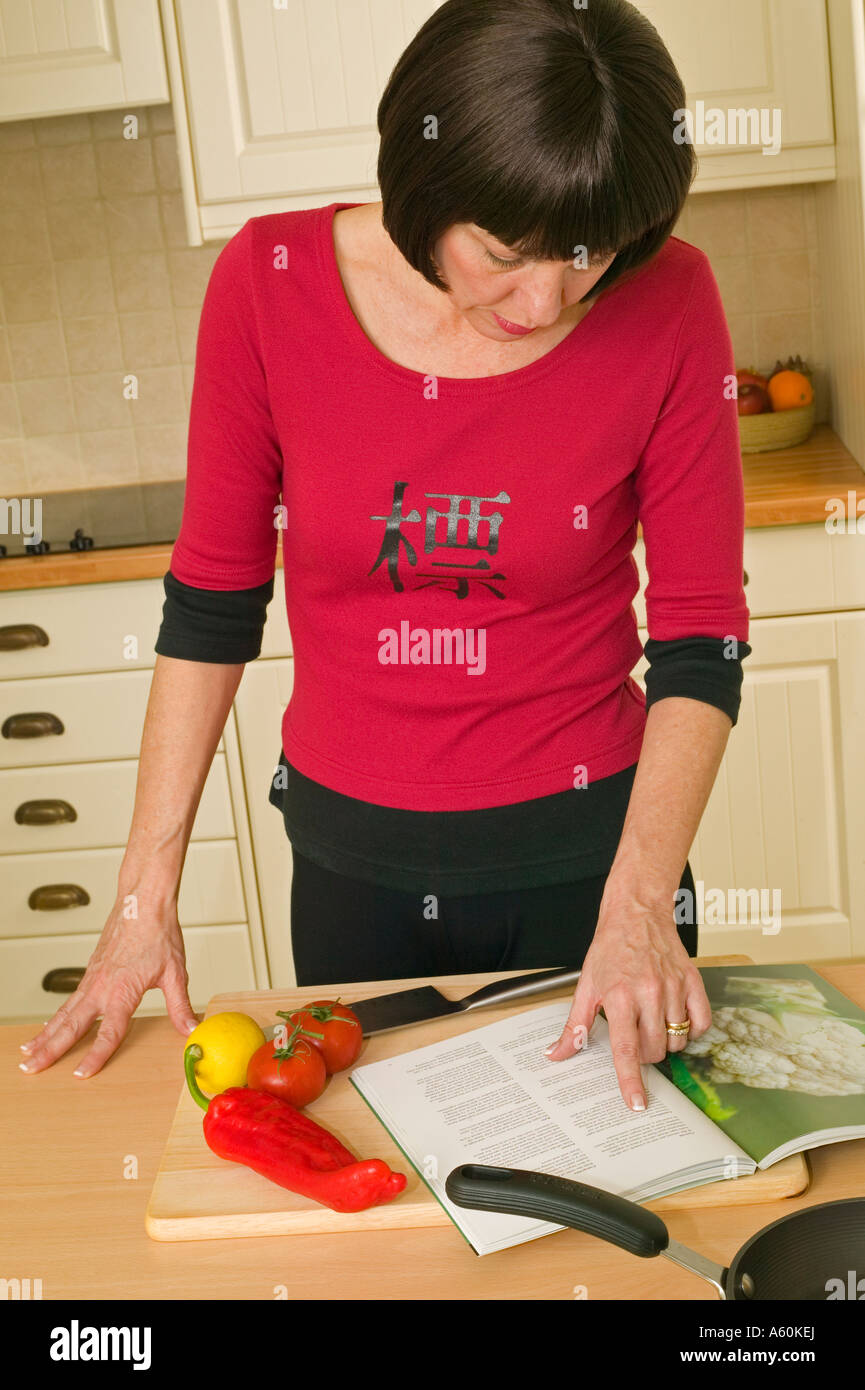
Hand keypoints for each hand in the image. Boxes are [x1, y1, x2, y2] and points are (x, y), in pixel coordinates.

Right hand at [18, 888, 197, 1077]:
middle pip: (72, 1026)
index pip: (108, 1032)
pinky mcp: (91, 970)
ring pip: (63, 1013)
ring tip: (28, 1053)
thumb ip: (180, 1005)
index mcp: (122, 991)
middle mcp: (101, 987)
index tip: (80, 1075)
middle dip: (50, 1050)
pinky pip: (69, 1000)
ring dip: (45, 1035)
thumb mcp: (176, 972)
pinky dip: (55, 1016)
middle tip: (30, 1069)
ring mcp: (92, 978)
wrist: (143, 903)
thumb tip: (191, 1029)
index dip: (95, 1056)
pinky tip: (49, 1026)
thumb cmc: (159, 934)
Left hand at [543, 887, 710, 1110]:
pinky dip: (691, 1029)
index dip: (630, 1080)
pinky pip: (701, 1023)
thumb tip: (557, 1055)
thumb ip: (575, 1025)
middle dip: (644, 1054)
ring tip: (652, 1020)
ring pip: (677, 1041)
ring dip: (666, 1041)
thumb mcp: (586, 985)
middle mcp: (649, 993)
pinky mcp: (693, 982)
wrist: (637, 914)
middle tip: (634, 1034)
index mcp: (618, 996)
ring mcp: (674, 987)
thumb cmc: (609, 949)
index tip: (636, 1104)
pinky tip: (676, 1017)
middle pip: (654, 1051)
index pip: (625, 1049)